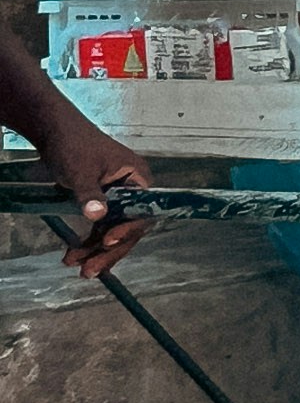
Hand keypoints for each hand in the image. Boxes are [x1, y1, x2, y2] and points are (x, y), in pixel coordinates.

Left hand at [36, 107, 151, 276]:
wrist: (55, 133)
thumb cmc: (73, 145)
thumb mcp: (81, 171)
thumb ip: (90, 194)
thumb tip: (98, 216)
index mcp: (137, 177)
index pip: (141, 210)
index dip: (127, 229)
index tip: (108, 242)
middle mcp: (132, 189)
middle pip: (127, 226)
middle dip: (108, 250)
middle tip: (90, 270)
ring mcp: (117, 197)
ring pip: (112, 231)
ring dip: (95, 250)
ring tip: (77, 268)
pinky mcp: (102, 201)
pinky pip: (100, 227)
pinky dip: (88, 242)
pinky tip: (73, 256)